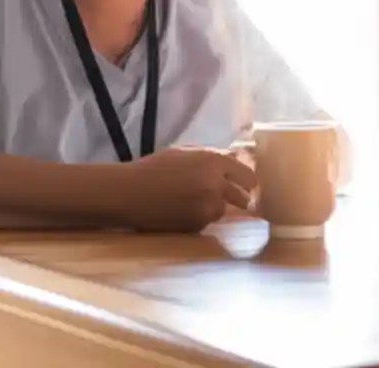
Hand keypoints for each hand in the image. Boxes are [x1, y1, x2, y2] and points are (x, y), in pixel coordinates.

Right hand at [122, 147, 256, 231]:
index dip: (248, 182)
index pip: (248, 176)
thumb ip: (211, 157)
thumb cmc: (154, 167)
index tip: (248, 186)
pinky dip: (198, 218)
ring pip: (222, 211)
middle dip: (238, 198)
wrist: (130, 192)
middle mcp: (216, 184)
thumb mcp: (185, 153)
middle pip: (243, 198)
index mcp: (214, 162)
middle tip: (232, 199)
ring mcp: (207, 207)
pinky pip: (205, 222)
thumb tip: (234, 161)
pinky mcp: (197, 225)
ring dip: (213, 208)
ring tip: (191, 202)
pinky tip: (180, 211)